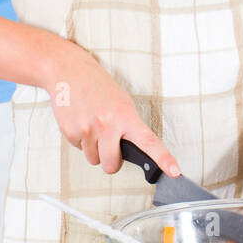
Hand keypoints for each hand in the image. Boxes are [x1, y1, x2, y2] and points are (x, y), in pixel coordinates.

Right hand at [43, 40, 179, 177]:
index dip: (163, 159)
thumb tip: (134, 150)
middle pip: (111, 165)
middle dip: (110, 160)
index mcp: (125, 115)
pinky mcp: (70, 132)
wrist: (69, 70)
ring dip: (94, 148)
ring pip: (93, 159)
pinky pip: (79, 149)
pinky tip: (81, 121)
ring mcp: (87, 129)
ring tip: (92, 125)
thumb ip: (129, 126)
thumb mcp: (122, 101)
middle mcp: (106, 124)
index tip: (174, 171)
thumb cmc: (97, 85)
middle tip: (108, 142)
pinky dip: (80, 140)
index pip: (148, 142)